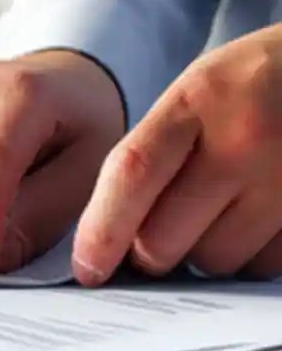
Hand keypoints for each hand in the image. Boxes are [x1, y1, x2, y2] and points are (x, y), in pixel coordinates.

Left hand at [73, 24, 281, 284]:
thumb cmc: (261, 82)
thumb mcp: (202, 90)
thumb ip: (158, 149)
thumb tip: (113, 231)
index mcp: (199, 99)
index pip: (131, 175)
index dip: (100, 230)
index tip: (86, 267)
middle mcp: (244, 138)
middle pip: (165, 237)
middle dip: (148, 254)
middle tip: (152, 242)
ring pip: (216, 260)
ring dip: (204, 253)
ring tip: (219, 215)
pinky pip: (267, 265)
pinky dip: (252, 257)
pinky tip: (258, 221)